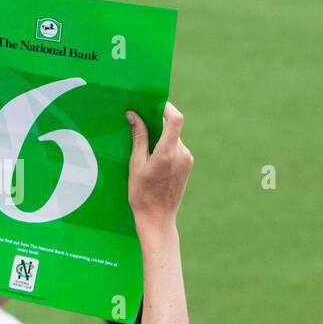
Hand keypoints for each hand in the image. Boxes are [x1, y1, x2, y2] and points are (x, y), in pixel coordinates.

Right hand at [127, 102, 191, 227]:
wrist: (157, 218)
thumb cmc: (142, 194)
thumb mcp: (136, 164)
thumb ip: (139, 137)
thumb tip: (134, 114)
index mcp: (167, 153)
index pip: (175, 119)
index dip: (166, 107)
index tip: (152, 105)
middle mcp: (182, 154)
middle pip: (172, 127)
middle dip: (157, 123)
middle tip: (140, 125)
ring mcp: (187, 159)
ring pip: (174, 137)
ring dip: (160, 136)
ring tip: (144, 149)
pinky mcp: (188, 165)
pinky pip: (176, 147)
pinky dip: (165, 146)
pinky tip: (152, 159)